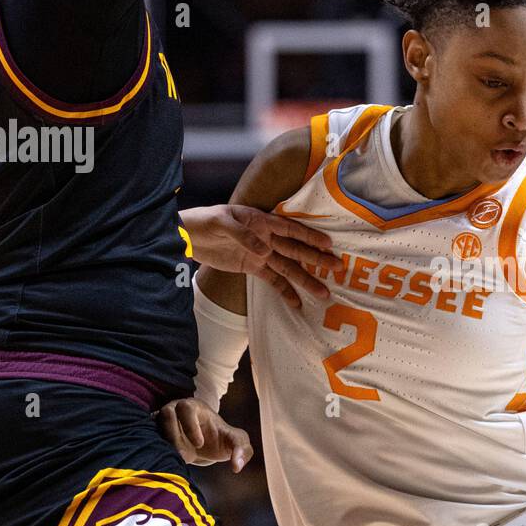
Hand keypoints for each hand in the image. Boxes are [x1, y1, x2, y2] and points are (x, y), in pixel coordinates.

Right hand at [157, 397, 253, 470]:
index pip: (185, 407)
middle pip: (165, 414)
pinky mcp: (154, 438)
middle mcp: (175, 412)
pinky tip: (164, 463)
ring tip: (178, 461)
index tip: (200, 444)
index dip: (190, 425)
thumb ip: (243, 450)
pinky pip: (145, 440)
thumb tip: (237, 467)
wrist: (205, 448)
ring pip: (153, 428)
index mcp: (195, 408)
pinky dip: (152, 450)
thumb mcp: (237, 441)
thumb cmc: (222, 440)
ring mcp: (161, 425)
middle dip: (173, 434)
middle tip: (185, 456)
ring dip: (164, 445)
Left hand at [179, 204, 343, 307]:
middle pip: (295, 250)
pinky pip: (272, 280)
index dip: (309, 236)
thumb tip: (265, 250)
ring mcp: (261, 254)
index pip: (290, 229)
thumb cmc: (205, 221)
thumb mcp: (221, 222)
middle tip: (337, 268)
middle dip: (317, 259)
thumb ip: (243, 235)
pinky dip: (285, 292)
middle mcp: (266, 238)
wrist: (187, 236)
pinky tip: (297, 303)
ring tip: (324, 292)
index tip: (328, 244)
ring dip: (306, 280)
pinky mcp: (253, 268)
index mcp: (261, 221)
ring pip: (289, 268)